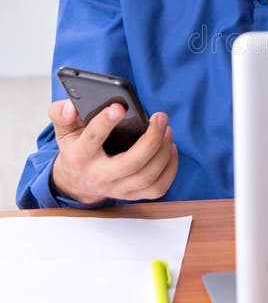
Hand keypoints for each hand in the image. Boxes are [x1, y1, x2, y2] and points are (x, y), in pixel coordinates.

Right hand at [49, 99, 177, 203]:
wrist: (77, 182)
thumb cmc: (76, 149)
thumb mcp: (64, 130)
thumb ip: (61, 114)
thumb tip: (71, 106)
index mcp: (80, 156)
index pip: (93, 139)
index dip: (105, 122)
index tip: (119, 106)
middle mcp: (99, 176)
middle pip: (132, 162)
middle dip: (151, 139)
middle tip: (160, 117)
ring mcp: (117, 189)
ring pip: (148, 176)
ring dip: (163, 151)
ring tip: (167, 129)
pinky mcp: (132, 196)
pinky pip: (158, 187)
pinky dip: (170, 167)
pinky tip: (170, 148)